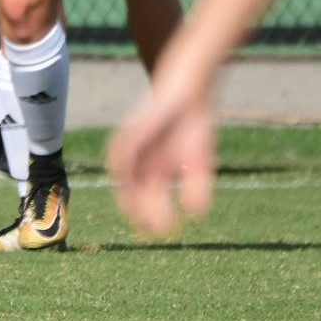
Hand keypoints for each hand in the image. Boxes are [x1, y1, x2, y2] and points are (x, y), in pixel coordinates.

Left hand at [106, 67, 218, 238]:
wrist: (189, 88)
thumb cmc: (193, 125)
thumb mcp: (198, 161)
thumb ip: (196, 187)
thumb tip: (196, 215)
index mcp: (152, 169)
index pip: (144, 198)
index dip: (150, 216)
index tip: (159, 233)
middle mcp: (138, 160)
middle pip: (132, 191)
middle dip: (139, 211)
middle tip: (148, 230)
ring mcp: (133, 144)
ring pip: (123, 175)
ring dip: (128, 194)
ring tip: (136, 212)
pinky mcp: (132, 128)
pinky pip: (122, 149)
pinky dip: (123, 165)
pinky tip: (126, 177)